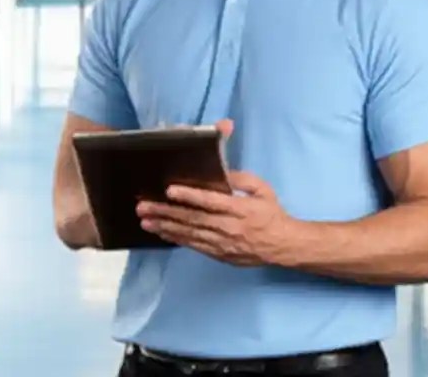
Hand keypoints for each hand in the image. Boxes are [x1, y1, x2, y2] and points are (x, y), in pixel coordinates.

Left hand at [137, 168, 297, 267]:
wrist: (283, 246)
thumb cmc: (271, 214)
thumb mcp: (262, 190)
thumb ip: (241, 179)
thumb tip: (221, 173)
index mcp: (240, 209)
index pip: (210, 202)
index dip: (189, 196)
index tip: (169, 190)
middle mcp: (228, 227)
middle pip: (193, 219)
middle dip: (166, 213)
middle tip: (143, 207)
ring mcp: (222, 244)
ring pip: (189, 234)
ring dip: (165, 227)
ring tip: (145, 221)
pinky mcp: (219, 254)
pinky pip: (194, 246)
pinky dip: (176, 239)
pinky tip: (162, 233)